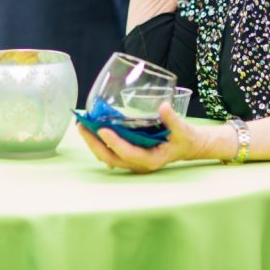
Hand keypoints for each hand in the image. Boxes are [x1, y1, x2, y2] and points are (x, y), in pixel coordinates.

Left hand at [76, 103, 205, 172]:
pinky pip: (109, 150)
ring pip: (107, 155)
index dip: (115, 143)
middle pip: (110, 158)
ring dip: (93, 142)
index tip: (103, 130)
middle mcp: (138, 163)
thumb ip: (173, 119)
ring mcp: (131, 160)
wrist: (187, 146)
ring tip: (82, 125)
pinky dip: (98, 140)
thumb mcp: (182, 129)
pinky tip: (91, 127)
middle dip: (94, 144)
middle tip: (82, 126)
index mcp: (151, 159)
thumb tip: (164, 106)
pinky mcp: (128, 154)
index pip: (128, 154)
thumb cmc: (184, 138)